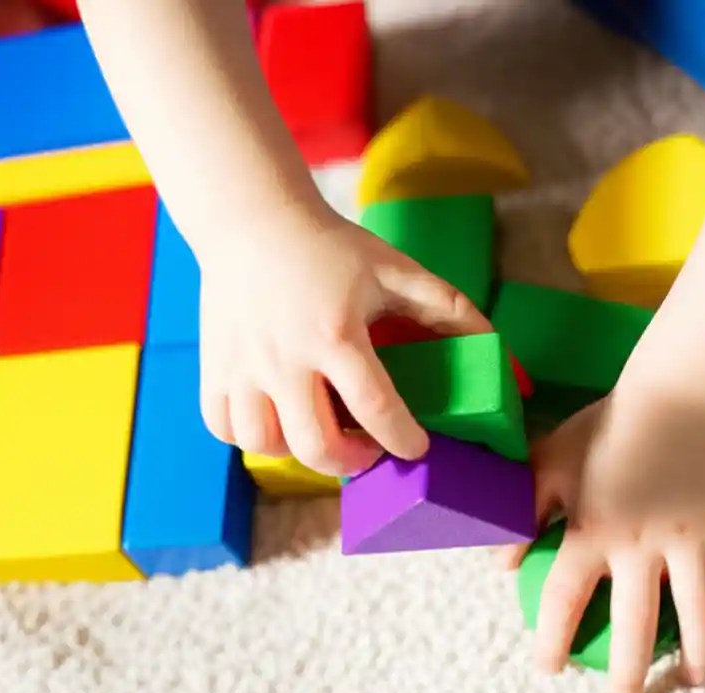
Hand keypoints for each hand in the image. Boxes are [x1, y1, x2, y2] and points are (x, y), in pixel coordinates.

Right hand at [196, 205, 491, 476]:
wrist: (252, 219)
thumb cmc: (328, 245)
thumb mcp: (392, 268)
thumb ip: (443, 306)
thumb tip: (490, 340)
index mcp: (335, 334)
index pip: (375, 408)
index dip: (403, 438)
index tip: (417, 446)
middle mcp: (285, 359)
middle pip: (315, 445)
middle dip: (352, 463)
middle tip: (368, 451)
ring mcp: (243, 367)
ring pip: (265, 444)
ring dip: (299, 452)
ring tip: (320, 433)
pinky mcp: (214, 367)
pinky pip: (223, 427)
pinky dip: (251, 436)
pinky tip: (276, 420)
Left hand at [501, 385, 704, 692]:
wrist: (677, 389)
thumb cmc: (608, 425)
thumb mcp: (549, 458)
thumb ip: (523, 508)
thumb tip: (498, 561)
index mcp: (592, 532)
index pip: (564, 599)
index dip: (551, 639)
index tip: (548, 668)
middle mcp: (642, 546)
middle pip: (634, 626)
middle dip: (626, 675)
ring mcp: (692, 538)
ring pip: (699, 612)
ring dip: (698, 652)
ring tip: (692, 678)